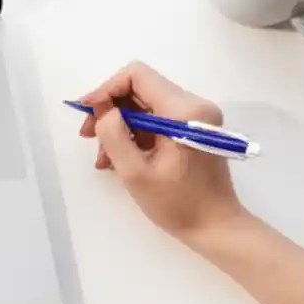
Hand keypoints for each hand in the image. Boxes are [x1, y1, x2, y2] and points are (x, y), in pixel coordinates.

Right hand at [79, 61, 247, 244]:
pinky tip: (120, 157)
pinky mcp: (193, 128)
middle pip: (140, 89)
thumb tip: (103, 109)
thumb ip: (114, 134)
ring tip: (104, 157)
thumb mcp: (136, 173)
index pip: (137, 76)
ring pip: (144, 105)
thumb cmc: (178, 204)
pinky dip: (134, 133)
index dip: (107, 89)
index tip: (88, 112)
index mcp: (184, 112)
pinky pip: (155, 119)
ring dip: (120, 125)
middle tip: (89, 136)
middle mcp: (194, 105)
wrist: (216, 227)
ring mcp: (195, 116)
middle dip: (110, 110)